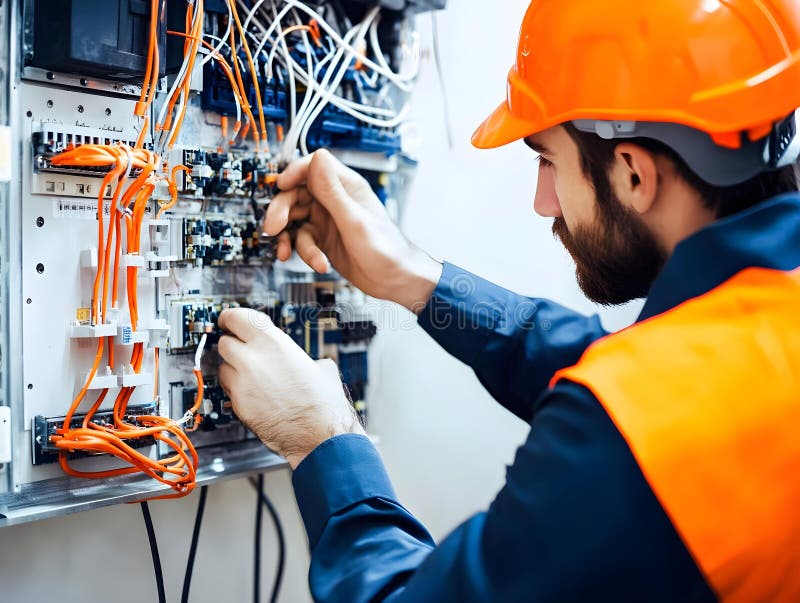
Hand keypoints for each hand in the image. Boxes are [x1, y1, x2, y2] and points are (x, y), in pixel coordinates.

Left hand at [217, 308, 364, 469]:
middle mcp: (253, 359)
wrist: (320, 434)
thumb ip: (297, 355)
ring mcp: (243, 383)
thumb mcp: (319, 365)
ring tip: (249, 376)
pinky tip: (252, 395)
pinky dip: (236, 390)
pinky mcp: (238, 405)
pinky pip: (228, 391)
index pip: (237, 317)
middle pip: (224, 342)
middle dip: (231, 345)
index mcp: (273, 342)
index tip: (227, 319)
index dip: (229, 317)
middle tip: (239, 349)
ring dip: (231, 369)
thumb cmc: (324, 404)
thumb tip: (296, 358)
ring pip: (221, 367)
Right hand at [264, 149, 442, 312]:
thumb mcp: (354, 221)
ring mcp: (328, 220)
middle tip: (273, 228)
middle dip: (282, 210)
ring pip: (295, 219)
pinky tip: (316, 263)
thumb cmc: (387, 250)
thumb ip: (332, 191)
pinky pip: (302, 240)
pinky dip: (302, 253)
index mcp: (346, 187)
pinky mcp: (324, 240)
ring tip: (286, 253)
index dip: (294, 173)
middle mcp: (335, 201)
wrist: (396, 281)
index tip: (281, 186)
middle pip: (296, 194)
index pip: (313, 166)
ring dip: (288, 236)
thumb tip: (317, 158)